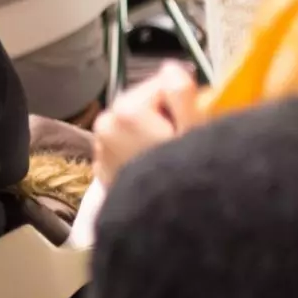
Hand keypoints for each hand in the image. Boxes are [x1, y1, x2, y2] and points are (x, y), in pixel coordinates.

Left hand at [94, 62, 201, 186]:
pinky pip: (126, 148)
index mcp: (126, 110)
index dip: (183, 101)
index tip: (193, 121)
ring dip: (152, 134)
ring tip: (171, 157)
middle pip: (145, 105)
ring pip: (135, 126)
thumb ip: (182, 94)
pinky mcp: (103, 169)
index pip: (161, 85)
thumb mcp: (196, 131)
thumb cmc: (187, 177)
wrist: (166, 229)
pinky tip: (157, 168)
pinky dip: (140, 152)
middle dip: (166, 117)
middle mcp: (105, 125)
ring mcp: (101, 149)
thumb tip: (172, 67)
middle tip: (184, 140)